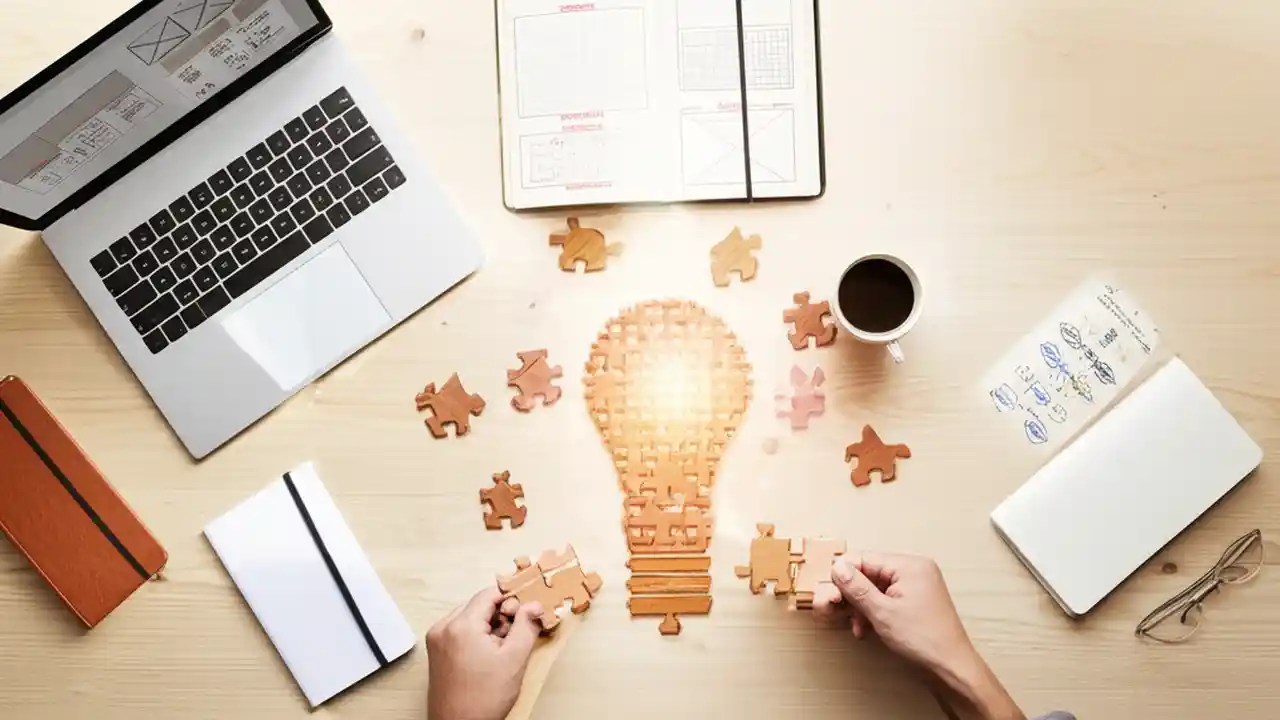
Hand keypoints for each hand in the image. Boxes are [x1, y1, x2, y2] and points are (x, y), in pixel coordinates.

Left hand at [426, 587, 543, 719]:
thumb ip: (527, 626)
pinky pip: (459, 632)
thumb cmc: (483, 700)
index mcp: (461, 626)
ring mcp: (437, 640)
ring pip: (469, 618)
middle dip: (499, 616)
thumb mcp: (514, 659)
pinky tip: (487, 656)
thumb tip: (533, 605)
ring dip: (488, 627)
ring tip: (501, 650)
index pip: (489, 594)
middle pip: (478, 606)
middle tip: (515, 636)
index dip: (511, 600)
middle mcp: (444, 628)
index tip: (525, 611)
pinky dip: (475, 637)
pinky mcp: (436, 652)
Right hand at [813, 553, 1023, 719]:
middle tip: (832, 609)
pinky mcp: (913, 603)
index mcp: (909, 566)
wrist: (951, 668)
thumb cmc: (925, 640)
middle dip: (849, 593)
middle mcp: (913, 571)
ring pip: (873, 589)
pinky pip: (884, 599)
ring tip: (854, 624)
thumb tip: (838, 567)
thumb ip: (857, 587)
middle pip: (867, 573)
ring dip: (859, 606)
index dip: (843, 576)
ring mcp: (914, 587)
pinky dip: (871, 612)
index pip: (864, 559)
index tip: (829, 593)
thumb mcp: (882, 612)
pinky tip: (865, 628)